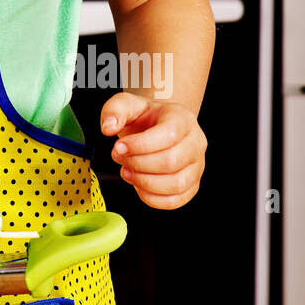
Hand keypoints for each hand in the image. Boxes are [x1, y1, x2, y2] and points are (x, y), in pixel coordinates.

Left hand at [100, 92, 205, 208]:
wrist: (156, 127)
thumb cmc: (144, 117)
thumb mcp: (126, 104)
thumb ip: (114, 110)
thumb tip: (108, 128)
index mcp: (183, 119)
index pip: (169, 135)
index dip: (140, 145)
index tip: (118, 146)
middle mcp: (196, 142)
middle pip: (171, 162)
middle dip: (138, 163)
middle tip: (119, 157)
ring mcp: (197, 166)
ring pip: (176, 184)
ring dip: (144, 182)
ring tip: (126, 171)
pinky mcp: (191, 185)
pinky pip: (176, 200)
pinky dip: (152, 198)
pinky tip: (137, 185)